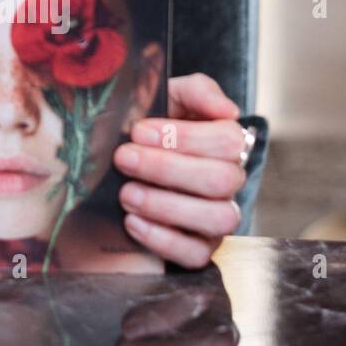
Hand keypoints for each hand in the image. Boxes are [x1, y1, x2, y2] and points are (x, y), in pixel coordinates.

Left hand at [113, 72, 250, 268]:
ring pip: (216, 218)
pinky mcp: (200, 248)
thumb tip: (227, 109)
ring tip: (126, 193)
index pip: (229, 140)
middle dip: (166, 168)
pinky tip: (132, 221)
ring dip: (165, 205)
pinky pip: (197, 254)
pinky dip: (162, 239)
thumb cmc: (146, 126)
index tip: (139, 130)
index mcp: (224, 142)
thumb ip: (196, 91)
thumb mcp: (165, 96)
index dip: (184, 136)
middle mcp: (228, 181)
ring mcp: (217, 217)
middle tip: (124, 158)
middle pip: (220, 179)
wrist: (116, 158)